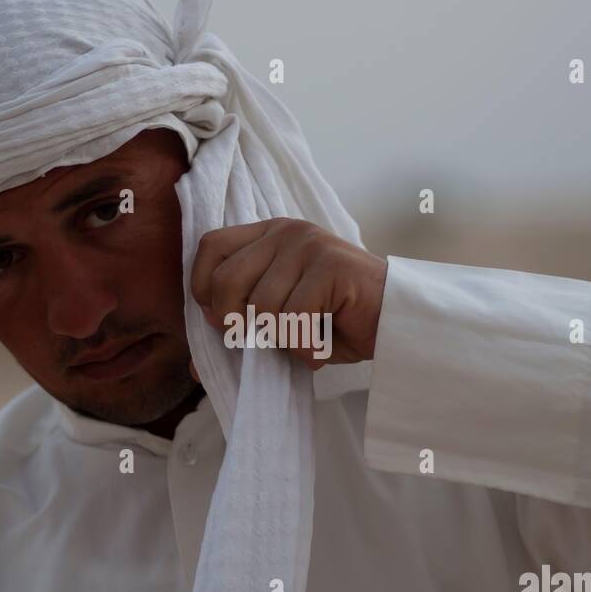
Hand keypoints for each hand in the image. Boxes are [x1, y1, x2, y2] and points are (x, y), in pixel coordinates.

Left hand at [188, 218, 386, 372]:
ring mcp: (310, 245)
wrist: (394, 324)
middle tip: (265, 340)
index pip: (210, 246)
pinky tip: (320, 348)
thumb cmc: (336, 324)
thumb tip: (195, 358)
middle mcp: (286, 232)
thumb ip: (241, 326)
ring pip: (261, 305)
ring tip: (305, 340)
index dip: (204, 288)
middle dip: (236, 323)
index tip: (222, 319)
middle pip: (227, 279)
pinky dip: (304, 347)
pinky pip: (294, 317)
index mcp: (268, 236)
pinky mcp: (332, 265)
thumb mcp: (279, 322)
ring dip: (281, 339)